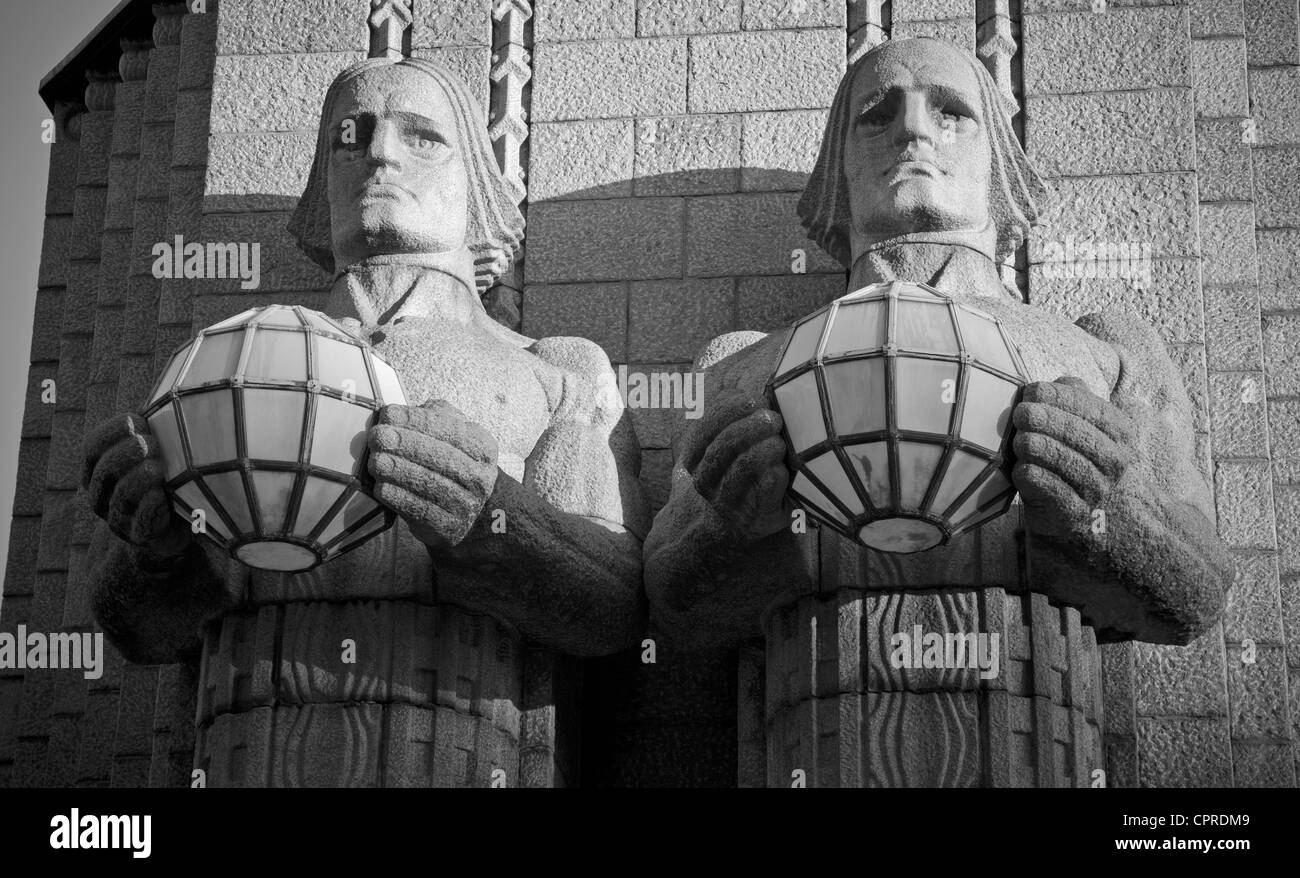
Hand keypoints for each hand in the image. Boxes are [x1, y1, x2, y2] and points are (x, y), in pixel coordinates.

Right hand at [81, 413, 192, 557]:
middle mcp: (101, 493)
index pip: (93, 445)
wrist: (174, 527)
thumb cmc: (167, 478)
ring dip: (139, 478)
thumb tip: (178, 383)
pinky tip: (162, 494)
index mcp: (99, 468)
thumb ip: (158, 426)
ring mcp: (118, 517)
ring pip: (120, 496)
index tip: (138, 419)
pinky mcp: (139, 536)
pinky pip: (140, 522)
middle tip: (151, 444)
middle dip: (127, 453)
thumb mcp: (160, 450)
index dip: (112, 430)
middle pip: (104, 469)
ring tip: (158, 468)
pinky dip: (150, 506)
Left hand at [367, 399, 498, 548]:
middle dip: (406, 444)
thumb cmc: (452, 463)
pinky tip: (381, 487)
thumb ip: (436, 417)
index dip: (417, 420)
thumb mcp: (454, 435)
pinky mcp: (449, 527)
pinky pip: (421, 510)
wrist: (469, 511)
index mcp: (483, 448)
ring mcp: (467, 504)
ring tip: (376, 461)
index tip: (388, 413)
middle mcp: (480, 476)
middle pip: (441, 457)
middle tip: (377, 436)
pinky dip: (399, 498)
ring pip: (430, 484)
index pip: (451, 430)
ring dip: (399, 471)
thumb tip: (402, 412)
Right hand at [681, 390, 790, 539]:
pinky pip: (765, 492)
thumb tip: (737, 383)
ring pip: (744, 468)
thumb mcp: (721, 445)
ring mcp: (728, 503)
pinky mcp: (754, 519)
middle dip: (752, 427)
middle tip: (774, 418)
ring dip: (766, 449)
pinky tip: (783, 469)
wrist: (736, 524)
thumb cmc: (736, 472)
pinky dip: (777, 475)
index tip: (754, 398)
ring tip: (779, 443)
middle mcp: (705, 482)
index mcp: (694, 458)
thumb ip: (724, 417)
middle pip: (724, 446)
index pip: (705, 428)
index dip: (730, 410)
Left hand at [1010, 376, 1137, 545]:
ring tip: (1020, 440)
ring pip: (1061, 460)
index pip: (1091, 408)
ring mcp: (1095, 489)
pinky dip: (1029, 473)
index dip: (1059, 396)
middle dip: (1044, 419)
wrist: (1098, 513)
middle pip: (1076, 433)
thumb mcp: (1088, 424)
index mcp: (1120, 433)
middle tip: (1020, 413)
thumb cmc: (1082, 455)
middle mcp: (1114, 461)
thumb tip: (1059, 381)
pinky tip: (1021, 466)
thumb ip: (1077, 398)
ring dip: (1035, 446)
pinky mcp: (1070, 512)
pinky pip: (1046, 486)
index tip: (1032, 391)